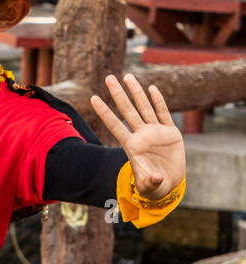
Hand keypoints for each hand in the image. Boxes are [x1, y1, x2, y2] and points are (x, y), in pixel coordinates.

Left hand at [90, 73, 185, 199]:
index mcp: (132, 146)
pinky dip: (158, 101)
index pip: (115, 126)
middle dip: (118, 94)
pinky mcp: (170, 133)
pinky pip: (163, 113)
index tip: (93, 98)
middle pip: (127, 111)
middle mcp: (141, 135)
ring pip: (144, 107)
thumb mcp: (149, 186)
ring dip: (136, 92)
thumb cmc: (153, 187)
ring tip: (128, 76)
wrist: (168, 184)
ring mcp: (155, 132)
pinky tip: (152, 88)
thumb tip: (156, 178)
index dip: (105, 113)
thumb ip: (149, 181)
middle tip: (108, 77)